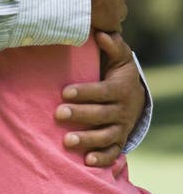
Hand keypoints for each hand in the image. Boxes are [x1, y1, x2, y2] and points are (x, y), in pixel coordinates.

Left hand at [55, 31, 144, 167]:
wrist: (136, 96)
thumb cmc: (119, 72)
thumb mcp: (120, 57)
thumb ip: (112, 45)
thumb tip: (101, 33)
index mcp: (120, 89)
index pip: (102, 92)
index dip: (84, 92)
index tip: (64, 91)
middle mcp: (122, 111)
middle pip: (101, 115)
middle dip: (80, 115)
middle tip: (58, 113)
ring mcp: (121, 128)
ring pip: (105, 137)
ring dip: (87, 140)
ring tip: (67, 141)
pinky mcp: (119, 141)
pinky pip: (113, 153)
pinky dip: (102, 159)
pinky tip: (87, 161)